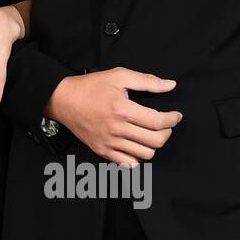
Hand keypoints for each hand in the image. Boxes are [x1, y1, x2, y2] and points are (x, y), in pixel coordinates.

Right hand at [46, 67, 181, 166]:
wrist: (63, 100)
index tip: (176, 115)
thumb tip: (171, 85)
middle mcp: (117, 129)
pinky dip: (137, 157)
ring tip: (150, 134)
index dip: (173, 119)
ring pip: (145, 155)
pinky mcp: (102, 151)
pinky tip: (136, 145)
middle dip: (167, 133)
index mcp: (123, 110)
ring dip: (154, 145)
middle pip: (155, 141)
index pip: (158, 122)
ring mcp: (109, 143)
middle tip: (165, 124)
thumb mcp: (118, 75)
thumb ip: (147, 81)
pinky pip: (129, 163)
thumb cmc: (90, 86)